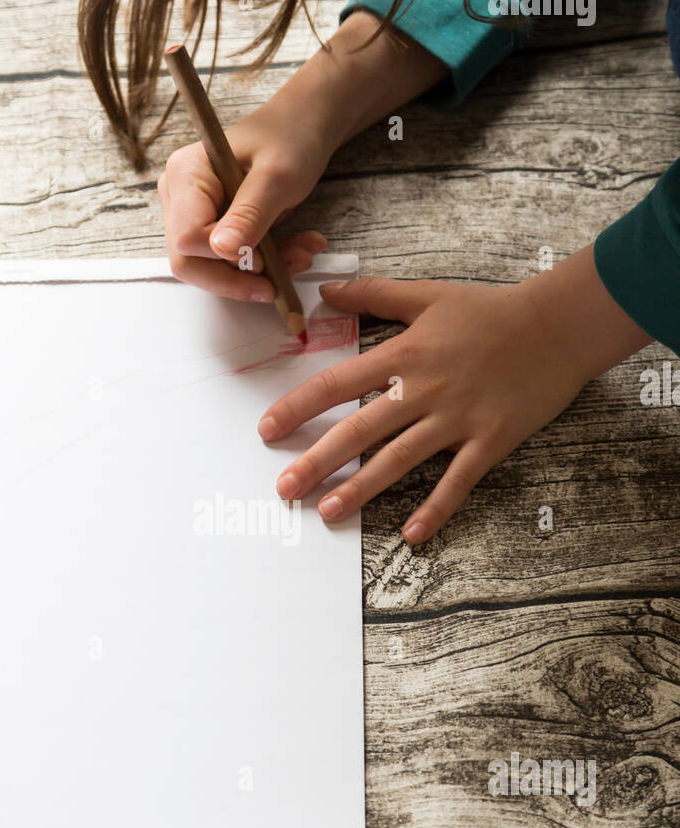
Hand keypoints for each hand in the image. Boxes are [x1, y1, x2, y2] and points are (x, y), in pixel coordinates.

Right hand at [157, 104, 330, 300]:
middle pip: (189, 261)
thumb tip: (223, 250)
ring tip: (301, 256)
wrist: (302, 127)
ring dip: (256, 274)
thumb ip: (250, 213)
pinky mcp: (208, 226)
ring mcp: (190, 212)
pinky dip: (261, 264)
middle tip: (278, 283)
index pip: (189, 237)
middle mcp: (178, 195)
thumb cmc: (289, 139)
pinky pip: (226, 260)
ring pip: (209, 267)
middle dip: (237, 277)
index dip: (225, 257)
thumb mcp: (277, 177)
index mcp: (185, 174)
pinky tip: (295, 251)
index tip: (265, 260)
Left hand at [258, 247, 649, 542]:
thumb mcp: (428, 294)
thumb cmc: (492, 310)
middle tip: (285, 489)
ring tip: (328, 513)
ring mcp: (458, 418)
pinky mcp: (491, 440)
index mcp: (406, 353)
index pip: (339, 383)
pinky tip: (411, 535)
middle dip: (318, 461)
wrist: (559, 324)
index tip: (267, 430)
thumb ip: (374, 294)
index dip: (299, 407)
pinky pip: (459, 481)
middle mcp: (425, 388)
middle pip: (360, 429)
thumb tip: (324, 293)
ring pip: (400, 459)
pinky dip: (436, 508)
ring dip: (361, 489)